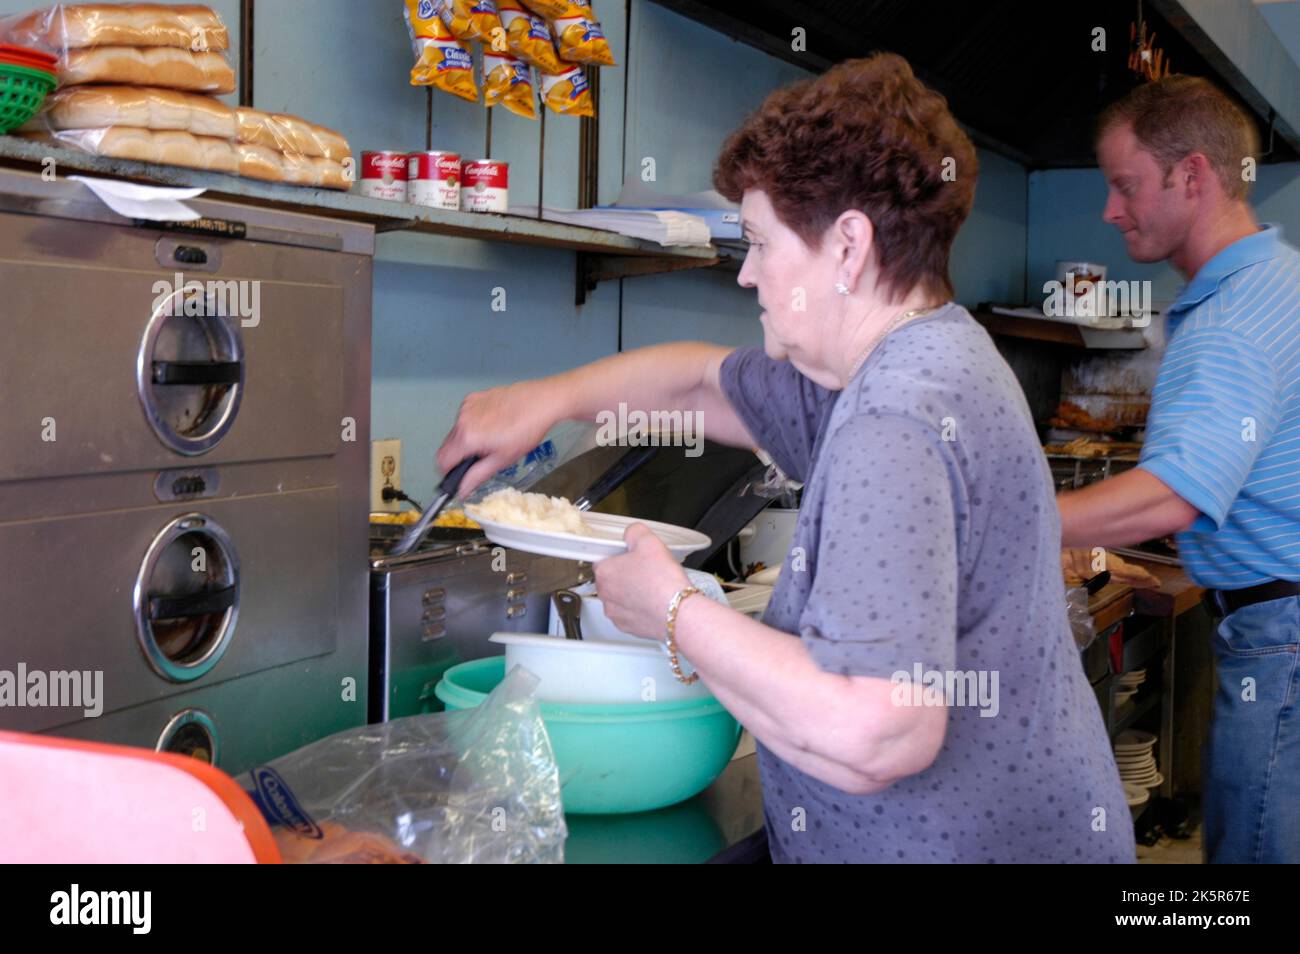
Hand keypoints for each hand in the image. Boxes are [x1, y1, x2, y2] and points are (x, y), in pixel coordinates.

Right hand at [436, 380, 564, 497]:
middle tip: (481, 460)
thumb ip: (476, 477)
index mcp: (466, 437)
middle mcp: (461, 420)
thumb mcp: (502, 460)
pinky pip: (465, 417)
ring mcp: (466, 406)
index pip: (442, 460)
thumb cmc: (526, 430)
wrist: (540, 402)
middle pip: (448, 446)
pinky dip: (472, 425)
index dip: (448, 472)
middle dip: (459, 456)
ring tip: (491, 440)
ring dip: (466, 440)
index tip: (459, 476)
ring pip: (456, 431)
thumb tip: (462, 490)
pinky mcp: (473, 397)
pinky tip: (492, 425)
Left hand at [592, 524, 691, 640]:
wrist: (678, 613)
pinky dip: (639, 608)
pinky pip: (630, 614)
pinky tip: (653, 602)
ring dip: (632, 592)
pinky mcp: (628, 627)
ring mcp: (616, 613)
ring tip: (652, 587)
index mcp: (604, 572)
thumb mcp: (649, 541)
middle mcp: (605, 595)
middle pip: (611, 579)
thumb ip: (634, 532)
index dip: (620, 556)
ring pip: (620, 597)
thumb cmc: (662, 581)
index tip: (633, 556)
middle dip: (626, 574)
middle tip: (646, 570)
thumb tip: (631, 533)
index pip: (602, 559)